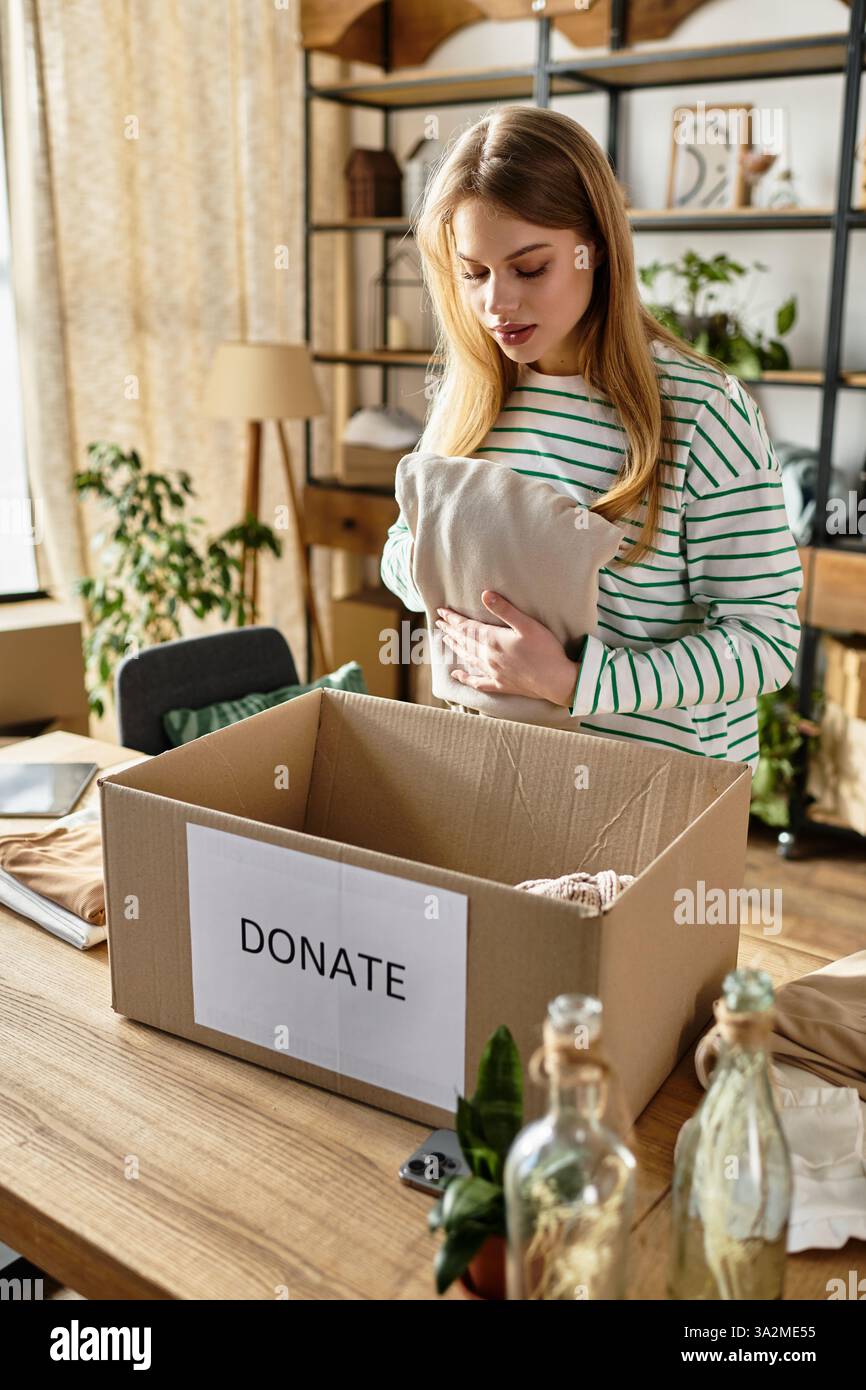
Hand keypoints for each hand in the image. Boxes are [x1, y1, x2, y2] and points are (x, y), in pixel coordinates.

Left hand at [434, 591, 579, 707]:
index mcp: (493, 640)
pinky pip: (478, 681)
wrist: (556, 681)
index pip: (467, 627)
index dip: (453, 619)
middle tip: (439, 623)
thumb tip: (484, 594)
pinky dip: (466, 678)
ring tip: (445, 640)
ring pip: (468, 658)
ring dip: (456, 648)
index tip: (442, 612)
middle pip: (465, 641)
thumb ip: (505, 610)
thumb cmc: (545, 650)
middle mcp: (488, 657)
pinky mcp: (500, 684)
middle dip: (451, 631)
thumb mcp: (527, 625)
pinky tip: (457, 674)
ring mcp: (493, 672)